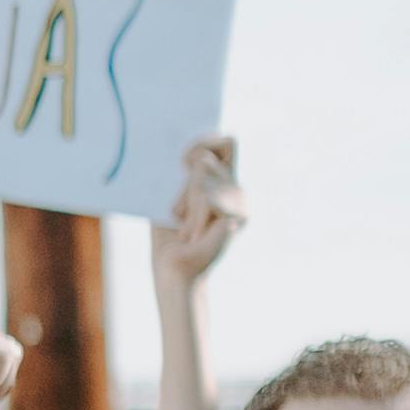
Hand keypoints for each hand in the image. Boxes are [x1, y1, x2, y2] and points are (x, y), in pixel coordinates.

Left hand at [151, 135, 245, 305]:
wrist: (173, 268)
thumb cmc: (169, 235)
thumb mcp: (172, 195)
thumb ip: (184, 172)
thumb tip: (191, 152)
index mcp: (223, 180)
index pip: (227, 143)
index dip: (207, 141)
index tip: (182, 159)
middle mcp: (236, 189)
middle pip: (208, 158)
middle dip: (186, 178)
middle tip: (180, 210)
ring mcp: (241, 203)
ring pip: (204, 176)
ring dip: (186, 201)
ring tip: (187, 226)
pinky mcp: (237, 216)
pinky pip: (207, 197)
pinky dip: (193, 214)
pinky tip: (195, 233)